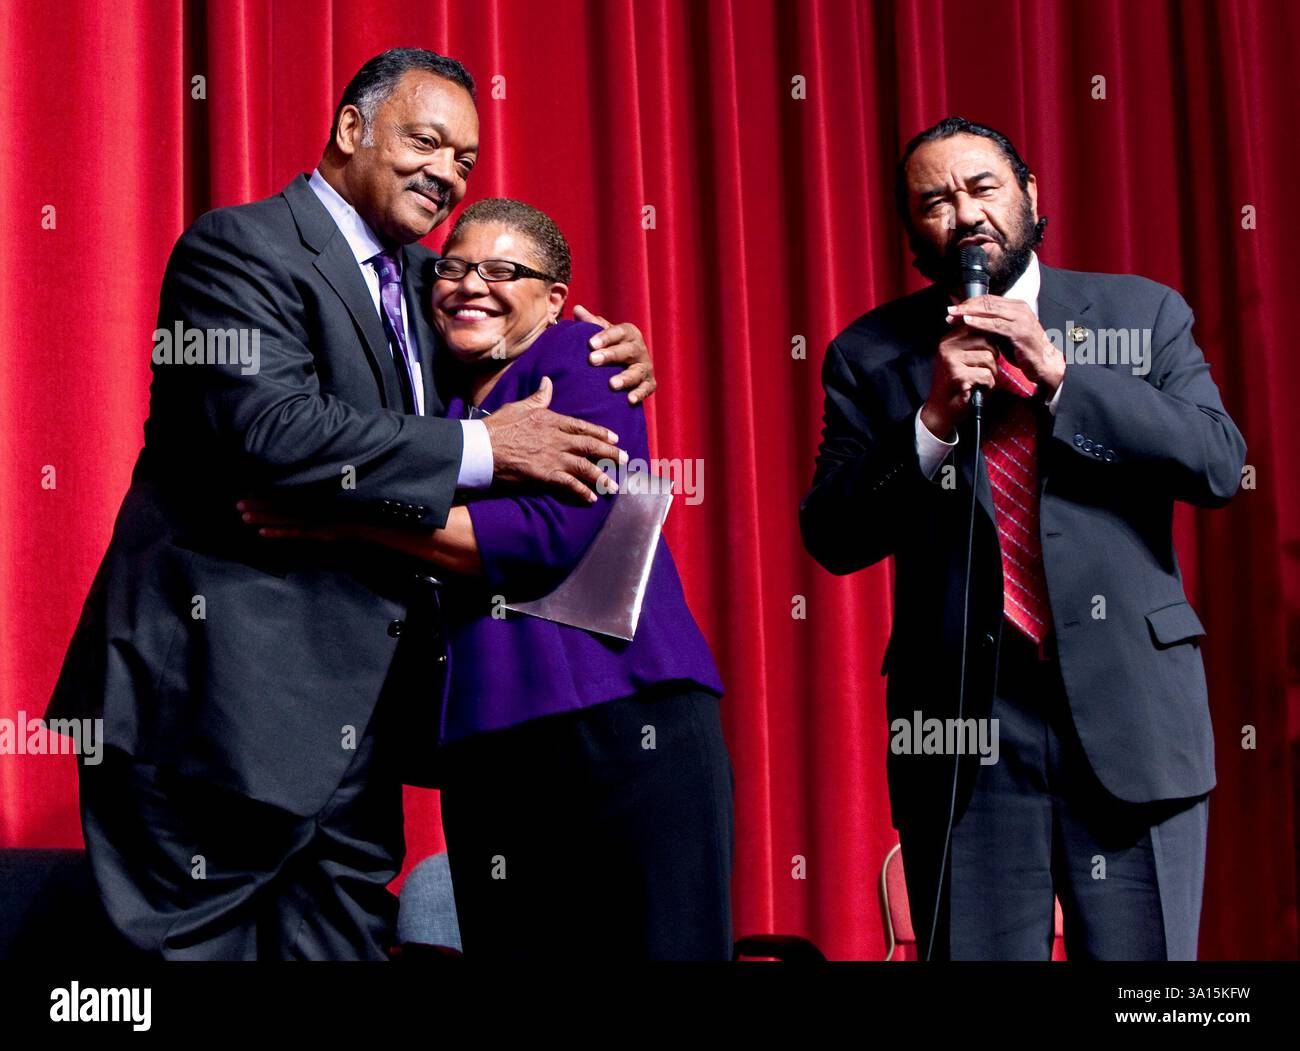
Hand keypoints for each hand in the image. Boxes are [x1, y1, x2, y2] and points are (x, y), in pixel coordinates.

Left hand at [236, 498, 360, 541]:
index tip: (247, 495)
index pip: (281, 497)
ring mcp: (309, 520)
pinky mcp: (314, 532)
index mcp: (307, 501)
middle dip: (257, 505)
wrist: (364, 523)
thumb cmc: (346, 516)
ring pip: (281, 519)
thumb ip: (311, 505)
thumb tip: (298, 505)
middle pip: (277, 506)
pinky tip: (261, 533)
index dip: (264, 496)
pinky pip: (291, 533)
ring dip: (262, 517)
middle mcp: (306, 508)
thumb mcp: (326, 506)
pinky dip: (276, 533)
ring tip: (243, 517)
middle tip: (237, 504)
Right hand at [484, 377, 626, 503]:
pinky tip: (591, 498)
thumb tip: (548, 382)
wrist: (482, 447)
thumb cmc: (498, 426)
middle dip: (610, 454)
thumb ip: (539, 397)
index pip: (582, 427)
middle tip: (625, 460)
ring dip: (602, 477)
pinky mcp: (545, 475)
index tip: (615, 439)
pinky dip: (581, 491)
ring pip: (585, 467)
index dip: (601, 433)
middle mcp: (557, 438)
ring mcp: (552, 457)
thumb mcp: (520, 406)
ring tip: (614, 486)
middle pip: (590, 446)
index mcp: (551, 420)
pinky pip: (569, 484)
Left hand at [574, 304, 655, 404]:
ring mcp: (645, 367)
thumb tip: (577, 309)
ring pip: (637, 372)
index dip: (605, 337)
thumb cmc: (609, 346)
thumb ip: (590, 324)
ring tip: (612, 384)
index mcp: (629, 333)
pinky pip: (646, 389)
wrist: (624, 366)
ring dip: (625, 378)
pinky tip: (629, 400)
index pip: (619, 332)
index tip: (590, 344)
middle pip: (628, 351)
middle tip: (593, 360)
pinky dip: (639, 394)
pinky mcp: (649, 384)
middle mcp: (639, 349)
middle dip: (611, 355)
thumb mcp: (601, 334)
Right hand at [921, 325, 999, 437]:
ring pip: (989, 358)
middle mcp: (947, 346)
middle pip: (987, 341)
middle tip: (983, 371)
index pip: (978, 326)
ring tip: (979, 381)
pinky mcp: (958, 375)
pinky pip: (987, 375)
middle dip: (993, 358)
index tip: (988, 354)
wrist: (941, 411)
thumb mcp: (961, 359)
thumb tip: (994, 329)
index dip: (991, 340)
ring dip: (991, 373)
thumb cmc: (955, 385)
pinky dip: (988, 386)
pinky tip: (977, 389)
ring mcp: (951, 360)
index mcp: (948, 340)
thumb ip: (972, 343)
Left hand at [947, 296, 1064, 392]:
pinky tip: (967, 322)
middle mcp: (1019, 308)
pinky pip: (996, 324)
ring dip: (969, 312)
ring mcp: (1020, 319)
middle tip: (950, 311)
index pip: (988, 299)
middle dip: (966, 306)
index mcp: (1016, 306)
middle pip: (987, 302)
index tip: (954, 308)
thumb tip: (968, 319)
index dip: (969, 303)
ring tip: (954, 316)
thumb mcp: (1004, 334)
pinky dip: (980, 322)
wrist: (1044, 363)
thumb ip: (990, 325)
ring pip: (990, 310)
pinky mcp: (1020, 332)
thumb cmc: (1023, 350)